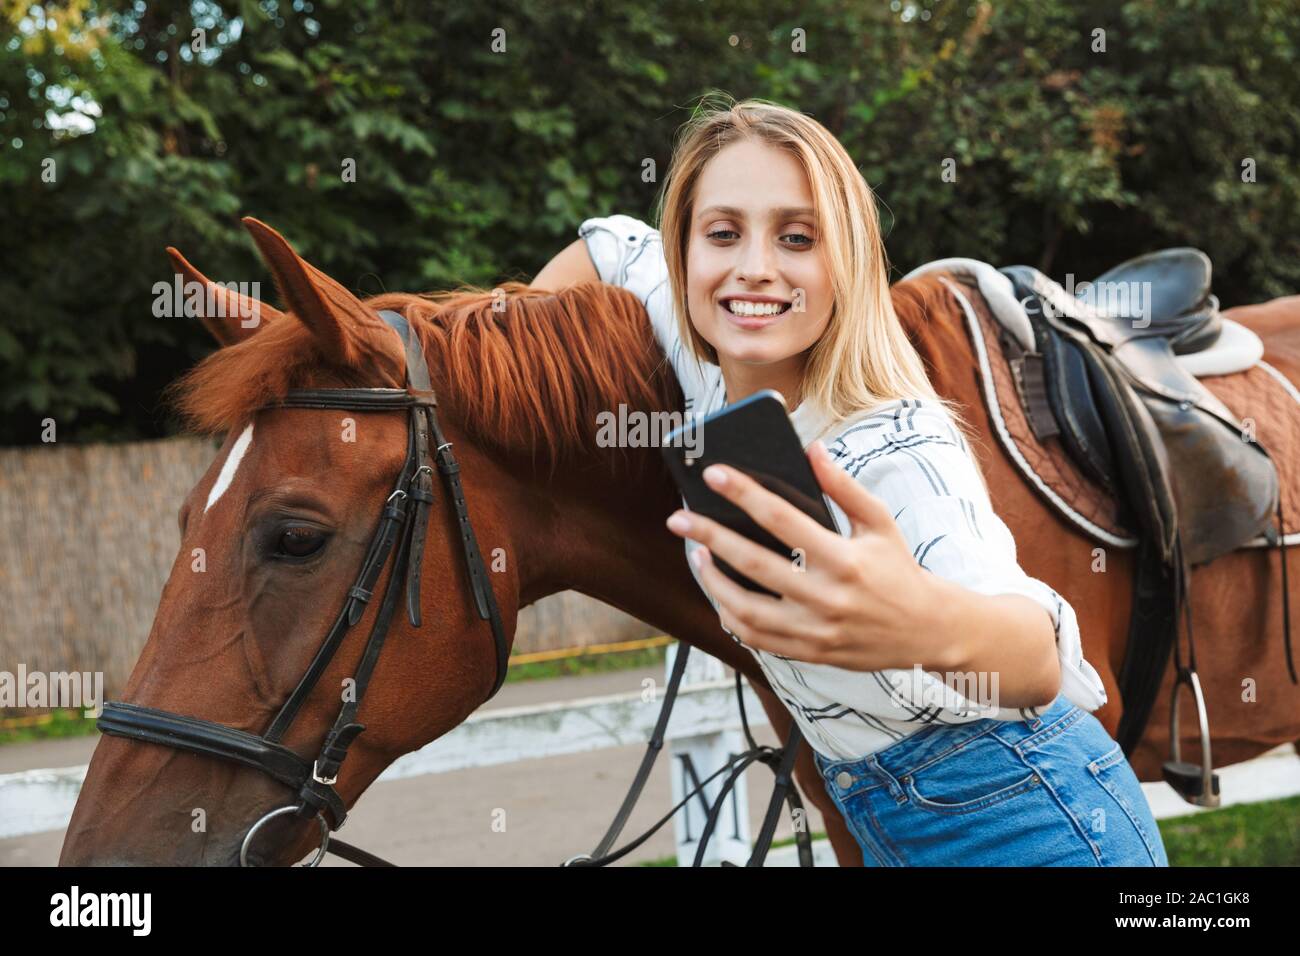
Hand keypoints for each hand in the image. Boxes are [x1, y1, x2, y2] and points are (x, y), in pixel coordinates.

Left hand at [665, 440, 945, 671]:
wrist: (926, 630)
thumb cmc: (898, 569)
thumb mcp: (879, 523)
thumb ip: (843, 487)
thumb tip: (811, 450)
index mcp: (843, 559)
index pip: (781, 519)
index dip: (744, 493)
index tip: (713, 474)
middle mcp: (826, 597)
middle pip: (752, 563)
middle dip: (709, 536)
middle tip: (678, 518)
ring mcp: (814, 631)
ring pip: (745, 609)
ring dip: (712, 581)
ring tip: (695, 554)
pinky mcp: (809, 653)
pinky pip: (756, 638)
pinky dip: (730, 616)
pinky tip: (718, 593)